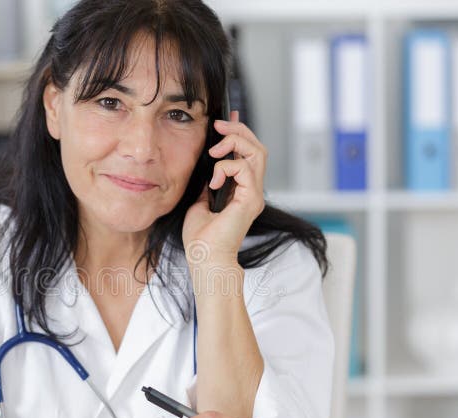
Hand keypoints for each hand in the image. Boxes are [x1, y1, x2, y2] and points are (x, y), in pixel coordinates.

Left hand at [182, 111, 267, 265]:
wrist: (205, 258)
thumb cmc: (201, 239)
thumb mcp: (199, 202)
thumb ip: (208, 185)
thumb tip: (207, 168)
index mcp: (242, 191)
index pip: (248, 154)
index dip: (239, 133)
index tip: (225, 120)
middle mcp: (252, 191)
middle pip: (257, 148)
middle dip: (239, 131)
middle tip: (219, 126)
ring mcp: (254, 195)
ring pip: (257, 153)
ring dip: (235, 143)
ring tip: (216, 150)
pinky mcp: (251, 200)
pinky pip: (244, 168)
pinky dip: (226, 168)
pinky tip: (213, 181)